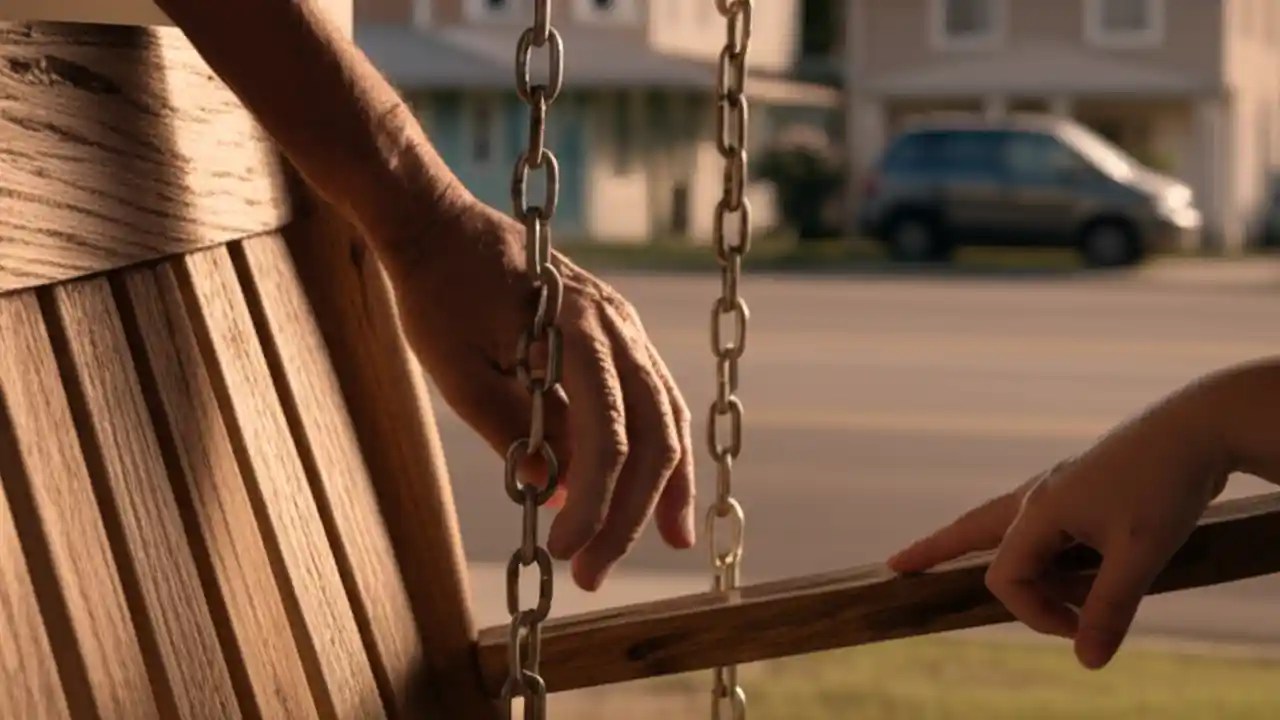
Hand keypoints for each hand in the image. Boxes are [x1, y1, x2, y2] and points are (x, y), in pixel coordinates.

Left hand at [384, 197, 695, 591]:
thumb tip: (555, 491)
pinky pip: (654, 394)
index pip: (608, 435)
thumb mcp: (456, 370)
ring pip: (667, 413)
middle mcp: (616, 325)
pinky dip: (659, 444)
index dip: (595, 502)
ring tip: (672, 537)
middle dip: (633, 511)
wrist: (440, 225)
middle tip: (598, 571)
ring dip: (669, 482)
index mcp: (576, 331)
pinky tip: (653, 484)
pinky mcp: (619, 331)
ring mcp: (625, 325)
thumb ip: (508, 428)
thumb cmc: (437, 296)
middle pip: (652, 433)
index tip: (565, 551)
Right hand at [887, 389, 1230, 669]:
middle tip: (897, 565)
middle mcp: (1037, 495)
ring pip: (1004, 522)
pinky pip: (1036, 519)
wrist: (1198, 425)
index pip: (1006, 578)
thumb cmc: (1166, 483)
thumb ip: (1109, 607)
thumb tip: (1087, 660)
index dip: (1034, 614)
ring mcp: (1057, 487)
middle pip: (971, 529)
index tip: (1081, 628)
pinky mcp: (1080, 485)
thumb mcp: (1141, 553)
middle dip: (935, 550)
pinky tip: (1048, 552)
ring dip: (987, 550)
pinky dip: (1028, 542)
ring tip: (953, 558)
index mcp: (1039, 509)